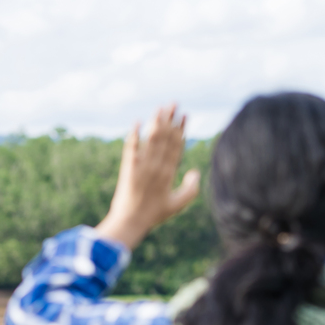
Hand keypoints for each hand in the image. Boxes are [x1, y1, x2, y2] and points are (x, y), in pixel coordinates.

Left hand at [96, 104, 199, 249]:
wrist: (130, 221)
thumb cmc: (154, 214)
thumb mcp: (177, 204)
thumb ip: (190, 189)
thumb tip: (196, 172)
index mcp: (169, 173)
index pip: (177, 146)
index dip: (181, 129)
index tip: (184, 115)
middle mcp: (157, 166)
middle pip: (165, 138)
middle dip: (170, 119)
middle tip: (174, 103)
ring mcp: (142, 165)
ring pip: (151, 138)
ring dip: (156, 121)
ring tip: (161, 107)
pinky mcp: (128, 167)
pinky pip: (132, 147)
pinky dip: (134, 134)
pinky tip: (137, 122)